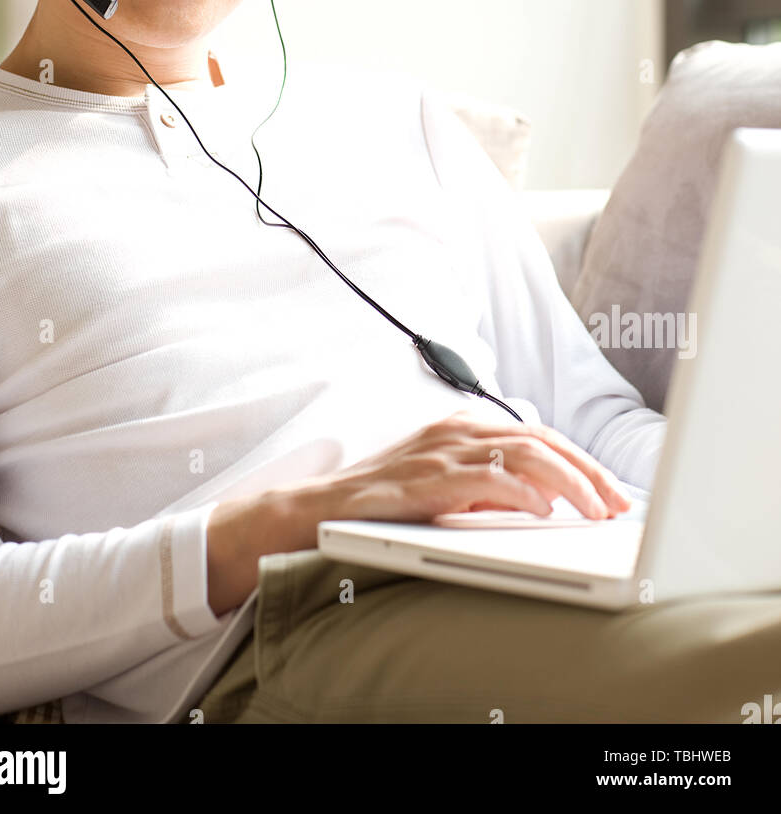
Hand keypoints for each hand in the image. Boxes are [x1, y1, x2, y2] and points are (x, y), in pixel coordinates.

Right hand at [315, 410, 632, 523]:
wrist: (320, 510)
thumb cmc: (384, 503)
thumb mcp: (447, 491)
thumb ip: (490, 489)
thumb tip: (547, 503)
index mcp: (464, 428)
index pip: (540, 437)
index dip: (583, 464)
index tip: (613, 494)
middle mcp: (458, 430)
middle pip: (542, 440)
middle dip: (589, 472)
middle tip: (619, 505)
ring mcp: (443, 450)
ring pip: (526, 453)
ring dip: (569, 483)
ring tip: (595, 511)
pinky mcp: (429, 476)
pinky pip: (489, 476)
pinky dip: (524, 490)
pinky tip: (546, 509)